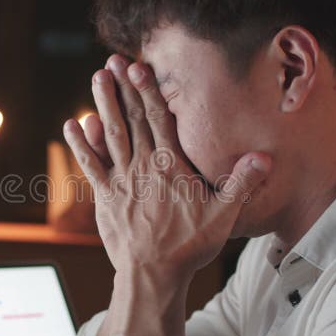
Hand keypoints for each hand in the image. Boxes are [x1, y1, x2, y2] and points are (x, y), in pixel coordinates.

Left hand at [63, 54, 271, 282]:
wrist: (153, 274)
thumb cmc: (189, 246)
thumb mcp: (223, 215)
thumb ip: (240, 183)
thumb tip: (264, 157)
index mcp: (171, 166)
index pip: (160, 120)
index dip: (149, 91)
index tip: (139, 67)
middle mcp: (143, 166)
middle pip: (132, 119)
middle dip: (124, 88)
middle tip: (114, 61)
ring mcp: (120, 180)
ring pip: (110, 134)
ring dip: (103, 104)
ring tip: (98, 78)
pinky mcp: (104, 196)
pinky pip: (89, 164)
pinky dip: (80, 143)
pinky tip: (72, 124)